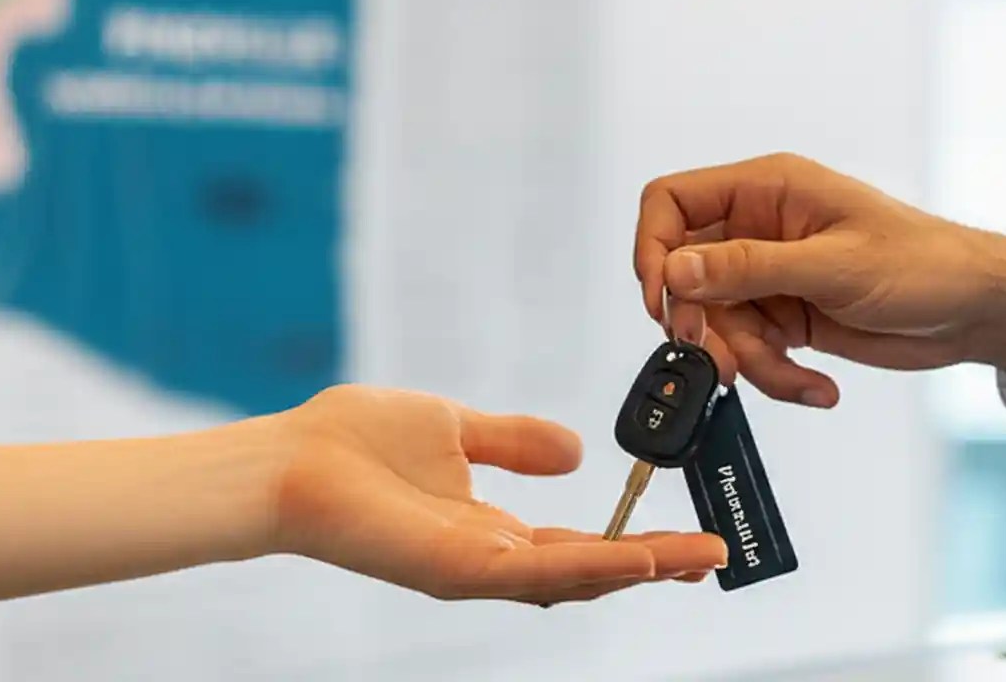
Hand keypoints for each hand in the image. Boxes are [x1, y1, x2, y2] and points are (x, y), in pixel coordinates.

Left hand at [266, 385, 726, 604]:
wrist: (291, 459)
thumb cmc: (355, 442)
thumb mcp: (458, 428)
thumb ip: (515, 442)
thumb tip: (576, 450)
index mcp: (491, 527)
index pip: (577, 542)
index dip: (635, 539)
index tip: (686, 532)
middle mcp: (490, 559)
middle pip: (589, 571)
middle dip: (654, 566)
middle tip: (714, 557)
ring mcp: (475, 570)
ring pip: (576, 578)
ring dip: (641, 569)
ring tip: (699, 558)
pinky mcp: (457, 570)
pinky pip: (539, 572)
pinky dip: (595, 565)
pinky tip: (640, 556)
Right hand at [634, 153, 1005, 406]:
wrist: (975, 311)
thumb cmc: (925, 263)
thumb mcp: (833, 264)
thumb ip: (749, 267)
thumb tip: (676, 268)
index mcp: (766, 190)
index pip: (672, 202)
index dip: (652, 248)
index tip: (663, 298)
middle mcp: (757, 229)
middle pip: (684, 274)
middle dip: (699, 322)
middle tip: (717, 355)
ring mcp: (768, 276)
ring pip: (716, 324)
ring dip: (746, 360)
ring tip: (790, 375)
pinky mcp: (783, 317)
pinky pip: (750, 351)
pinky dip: (775, 376)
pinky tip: (816, 386)